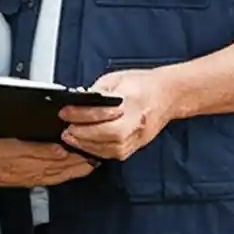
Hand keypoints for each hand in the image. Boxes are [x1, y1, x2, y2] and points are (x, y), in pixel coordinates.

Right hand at [0, 138, 97, 187]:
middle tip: (94, 160)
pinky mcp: (24, 178)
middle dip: (81, 165)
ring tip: (84, 166)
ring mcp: (31, 177)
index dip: (80, 157)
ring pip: (58, 175)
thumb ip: (41, 150)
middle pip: (65, 170)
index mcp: (37, 164)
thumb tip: (62, 151)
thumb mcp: (18, 146)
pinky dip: (58, 174)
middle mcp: (37, 173)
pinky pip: (48, 178)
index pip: (65, 162)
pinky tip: (59, 172)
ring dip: (72, 170)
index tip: (92, 153)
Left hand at [58, 68, 176, 160]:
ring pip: (111, 150)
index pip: (103, 114)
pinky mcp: (137, 145)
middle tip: (66, 130)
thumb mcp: (116, 79)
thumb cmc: (143, 84)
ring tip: (71, 138)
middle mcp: (137, 123)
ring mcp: (139, 137)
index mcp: (132, 103)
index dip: (81, 115)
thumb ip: (97, 92)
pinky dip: (98, 151)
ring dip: (88, 146)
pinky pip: (115, 154)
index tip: (65, 112)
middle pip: (107, 136)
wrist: (167, 94)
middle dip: (82, 135)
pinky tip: (86, 145)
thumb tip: (77, 102)